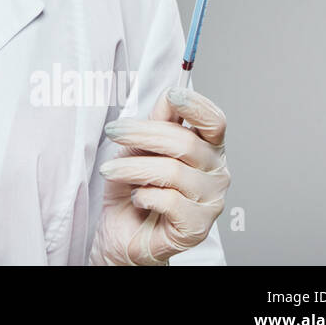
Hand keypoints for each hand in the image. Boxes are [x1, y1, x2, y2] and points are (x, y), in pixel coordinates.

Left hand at [88, 86, 229, 264]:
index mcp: (207, 148)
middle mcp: (216, 172)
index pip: (214, 121)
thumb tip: (170, 93)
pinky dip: (144, 195)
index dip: (196, 105)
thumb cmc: (134, 186)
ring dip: (132, 167)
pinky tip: (138, 198)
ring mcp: (211, 201)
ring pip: (172, 170)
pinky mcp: (198, 226)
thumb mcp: (140, 147)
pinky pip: (170, 200)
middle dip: (141, 133)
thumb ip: (158, 122)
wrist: (122, 230)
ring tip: (109, 170)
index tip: (172, 95)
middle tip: (113, 131)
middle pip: (185, 141)